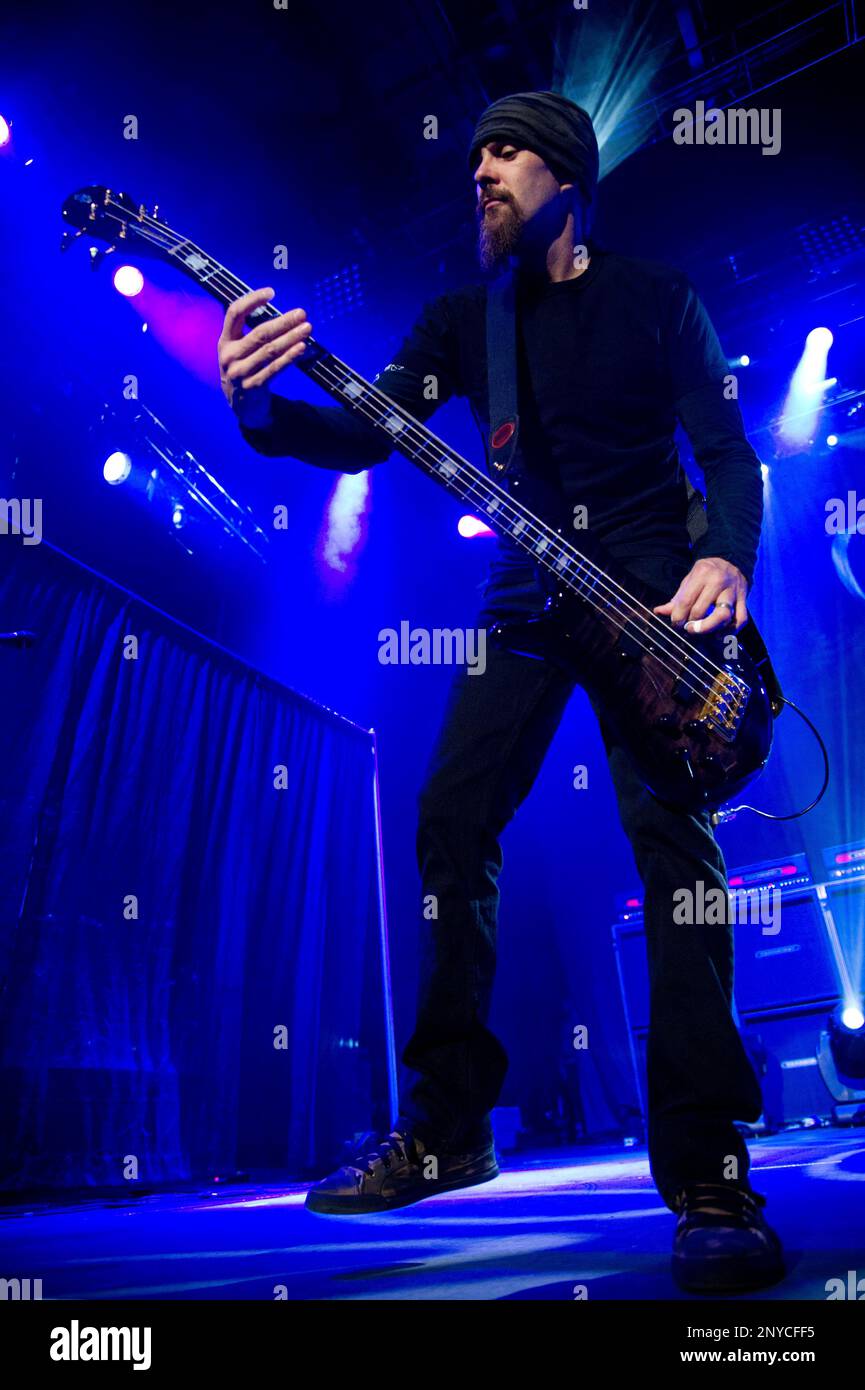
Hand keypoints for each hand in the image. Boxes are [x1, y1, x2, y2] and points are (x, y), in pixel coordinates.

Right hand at [218, 287, 311, 426]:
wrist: (242, 407)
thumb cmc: (245, 370)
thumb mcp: (239, 351)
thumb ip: (252, 333)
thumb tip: (283, 315)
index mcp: (225, 341)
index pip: (234, 313)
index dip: (252, 300)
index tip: (271, 292)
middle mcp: (229, 355)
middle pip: (259, 333)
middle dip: (283, 322)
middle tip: (302, 313)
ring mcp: (240, 373)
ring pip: (269, 350)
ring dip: (291, 338)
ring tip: (307, 328)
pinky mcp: (253, 387)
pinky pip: (274, 369)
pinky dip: (289, 357)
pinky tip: (302, 347)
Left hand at [652, 557, 748, 633]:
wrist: (732, 561)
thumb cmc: (706, 573)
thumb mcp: (689, 580)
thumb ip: (677, 598)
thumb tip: (659, 611)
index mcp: (702, 574)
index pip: (686, 601)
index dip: (678, 617)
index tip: (676, 623)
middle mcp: (718, 582)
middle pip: (702, 610)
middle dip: (691, 624)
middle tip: (688, 628)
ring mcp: (733, 591)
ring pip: (723, 615)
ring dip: (710, 629)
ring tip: (702, 633)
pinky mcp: (744, 600)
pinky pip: (740, 620)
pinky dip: (730, 631)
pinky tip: (719, 635)